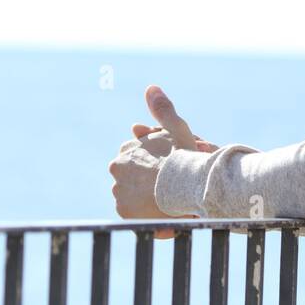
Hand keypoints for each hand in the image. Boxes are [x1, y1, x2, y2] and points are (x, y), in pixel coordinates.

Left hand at [109, 85, 215, 238]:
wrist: (187, 186)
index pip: (136, 160)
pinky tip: (163, 216)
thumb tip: (151, 87)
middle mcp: (117, 168)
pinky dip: (146, 216)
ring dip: (146, 201)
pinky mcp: (124, 212)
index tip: (168, 172)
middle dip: (148, 184)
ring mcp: (118, 191)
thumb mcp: (176, 128)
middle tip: (169, 189)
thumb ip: (163, 110)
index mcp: (126, 149)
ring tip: (168, 204)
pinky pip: (135, 215)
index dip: (153, 167)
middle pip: (134, 179)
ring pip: (134, 196)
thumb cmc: (184, 157)